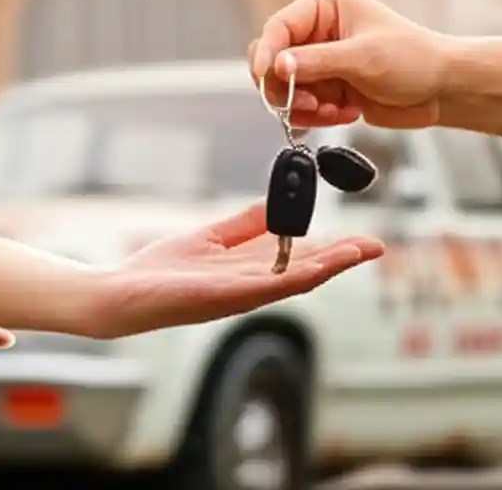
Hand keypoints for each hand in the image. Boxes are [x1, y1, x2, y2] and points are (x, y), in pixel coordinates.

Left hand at [86, 204, 383, 337]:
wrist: (123, 293)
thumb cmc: (160, 271)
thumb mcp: (210, 237)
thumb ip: (243, 224)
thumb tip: (274, 203)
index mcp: (249, 272)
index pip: (300, 259)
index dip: (333, 250)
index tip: (361, 240)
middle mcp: (252, 287)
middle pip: (308, 272)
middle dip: (343, 259)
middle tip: (377, 247)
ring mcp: (241, 295)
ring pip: (296, 280)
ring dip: (331, 267)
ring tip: (361, 252)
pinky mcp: (224, 298)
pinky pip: (268, 286)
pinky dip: (296, 276)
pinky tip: (319, 266)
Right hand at [248, 0, 453, 128]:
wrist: (441, 90)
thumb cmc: (414, 60)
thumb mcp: (363, 58)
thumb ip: (316, 62)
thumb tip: (277, 66)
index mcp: (326, 4)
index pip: (279, 26)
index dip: (267, 53)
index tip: (267, 76)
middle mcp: (318, 29)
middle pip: (274, 59)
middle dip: (287, 86)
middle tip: (306, 104)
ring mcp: (320, 59)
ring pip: (284, 87)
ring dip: (303, 106)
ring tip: (331, 111)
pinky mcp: (326, 85)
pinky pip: (301, 105)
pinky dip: (315, 116)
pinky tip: (343, 113)